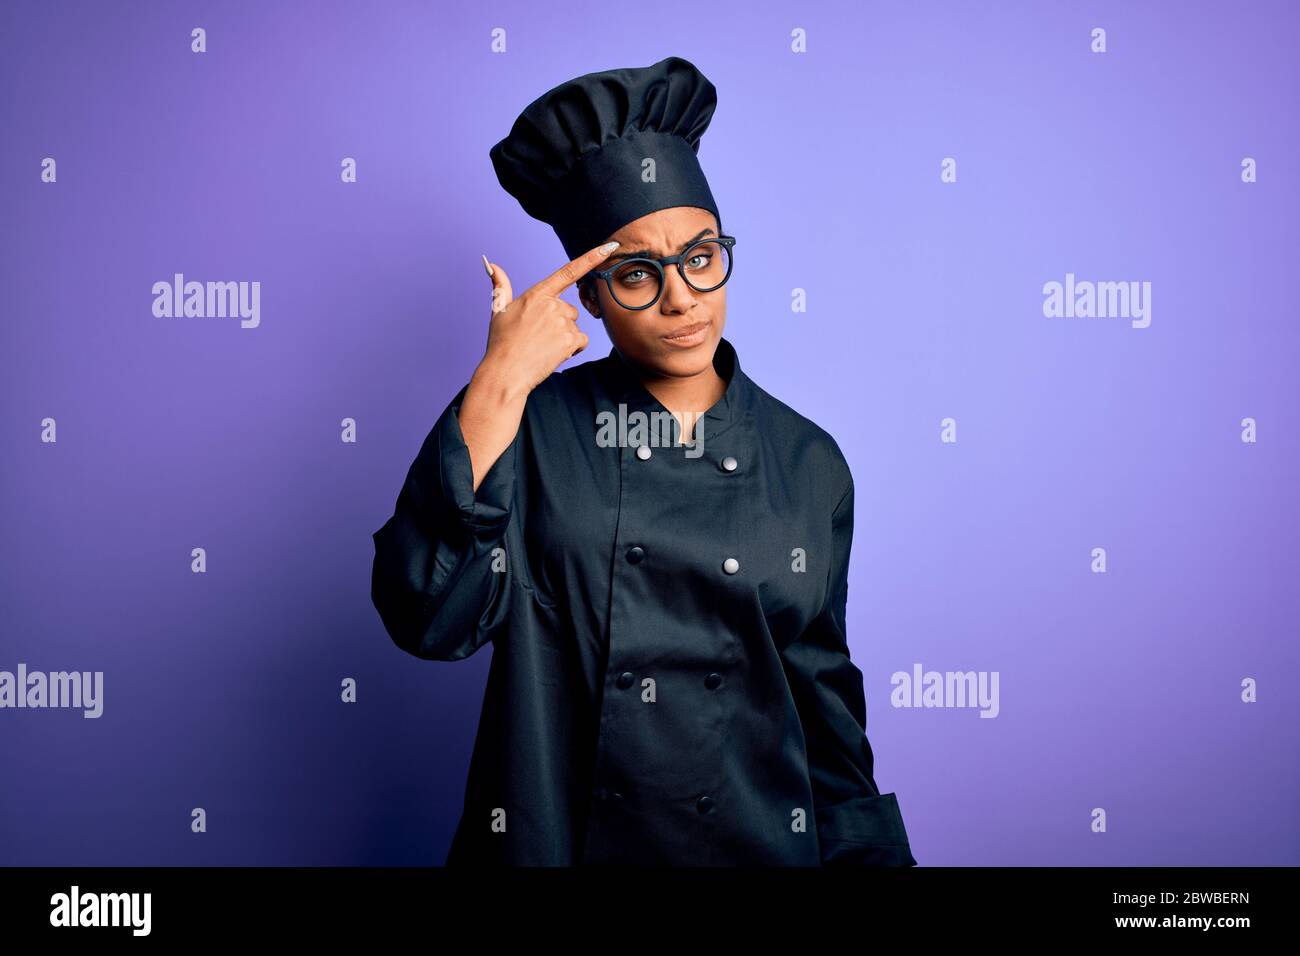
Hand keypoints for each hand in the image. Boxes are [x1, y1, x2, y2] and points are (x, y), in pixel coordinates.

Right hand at [477, 241, 619, 394]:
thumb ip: (501, 285)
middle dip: (560, 324)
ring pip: (574, 327)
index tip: (610, 246)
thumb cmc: (501, 342)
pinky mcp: (570, 339)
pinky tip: (553, 354)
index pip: (569, 271)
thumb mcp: (499, 310)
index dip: (592, 257)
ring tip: (543, 347)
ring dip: (565, 338)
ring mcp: (562, 321)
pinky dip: (572, 349)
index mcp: (536, 294)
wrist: (505, 372)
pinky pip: (582, 341)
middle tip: (539, 338)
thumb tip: (490, 263)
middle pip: (570, 310)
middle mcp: (552, 304)